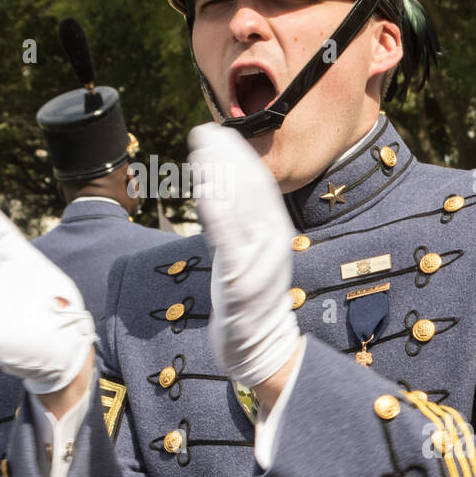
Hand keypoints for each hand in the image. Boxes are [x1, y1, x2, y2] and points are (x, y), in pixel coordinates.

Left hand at [188, 123, 299, 387]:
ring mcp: (259, 260)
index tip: (218, 132)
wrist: (260, 346)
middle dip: (226, 156)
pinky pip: (228, 239)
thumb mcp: (247, 253)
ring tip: (199, 150)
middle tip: (204, 130)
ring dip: (219, 175)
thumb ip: (239, 223)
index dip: (238, 155)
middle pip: (250, 189)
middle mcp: (273, 240)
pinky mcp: (242, 281)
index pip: (258, 183)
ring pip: (240, 208)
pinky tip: (202, 189)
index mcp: (276, 231)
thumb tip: (222, 188)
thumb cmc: (248, 298)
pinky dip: (216, 210)